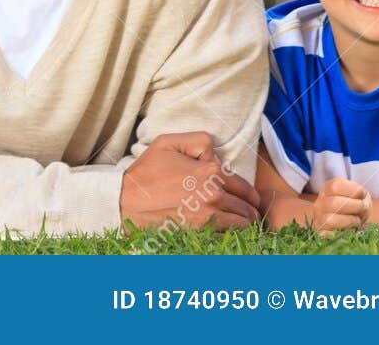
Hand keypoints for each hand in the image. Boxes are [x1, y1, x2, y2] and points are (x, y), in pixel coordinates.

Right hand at [121, 132, 259, 230]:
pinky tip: (229, 233)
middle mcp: (214, 196)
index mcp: (210, 172)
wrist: (126, 201)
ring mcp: (207, 218)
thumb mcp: (169, 142)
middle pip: (248, 208)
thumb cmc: (147, 171)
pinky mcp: (199, 234)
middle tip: (253, 212)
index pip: (245, 186)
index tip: (253, 198)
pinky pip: (227, 237)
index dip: (252, 193)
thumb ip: (199, 140)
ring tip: (244, 223)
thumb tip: (216, 153)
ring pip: (242, 225)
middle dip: (252, 210)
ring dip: (246, 224)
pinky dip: (233, 236)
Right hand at [312, 177, 370, 234]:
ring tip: (357, 220)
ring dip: (349, 221)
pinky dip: (343, 234)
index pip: (335, 187)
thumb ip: (361, 196)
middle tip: (363, 208)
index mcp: (327, 189)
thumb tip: (363, 206)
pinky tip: (351, 230)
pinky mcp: (322, 234)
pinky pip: (330, 236)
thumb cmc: (354, 206)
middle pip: (333, 203)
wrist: (345, 223)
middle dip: (354, 206)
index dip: (352, 190)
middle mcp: (320, 203)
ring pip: (330, 220)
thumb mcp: (358, 195)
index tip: (363, 194)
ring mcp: (319, 219)